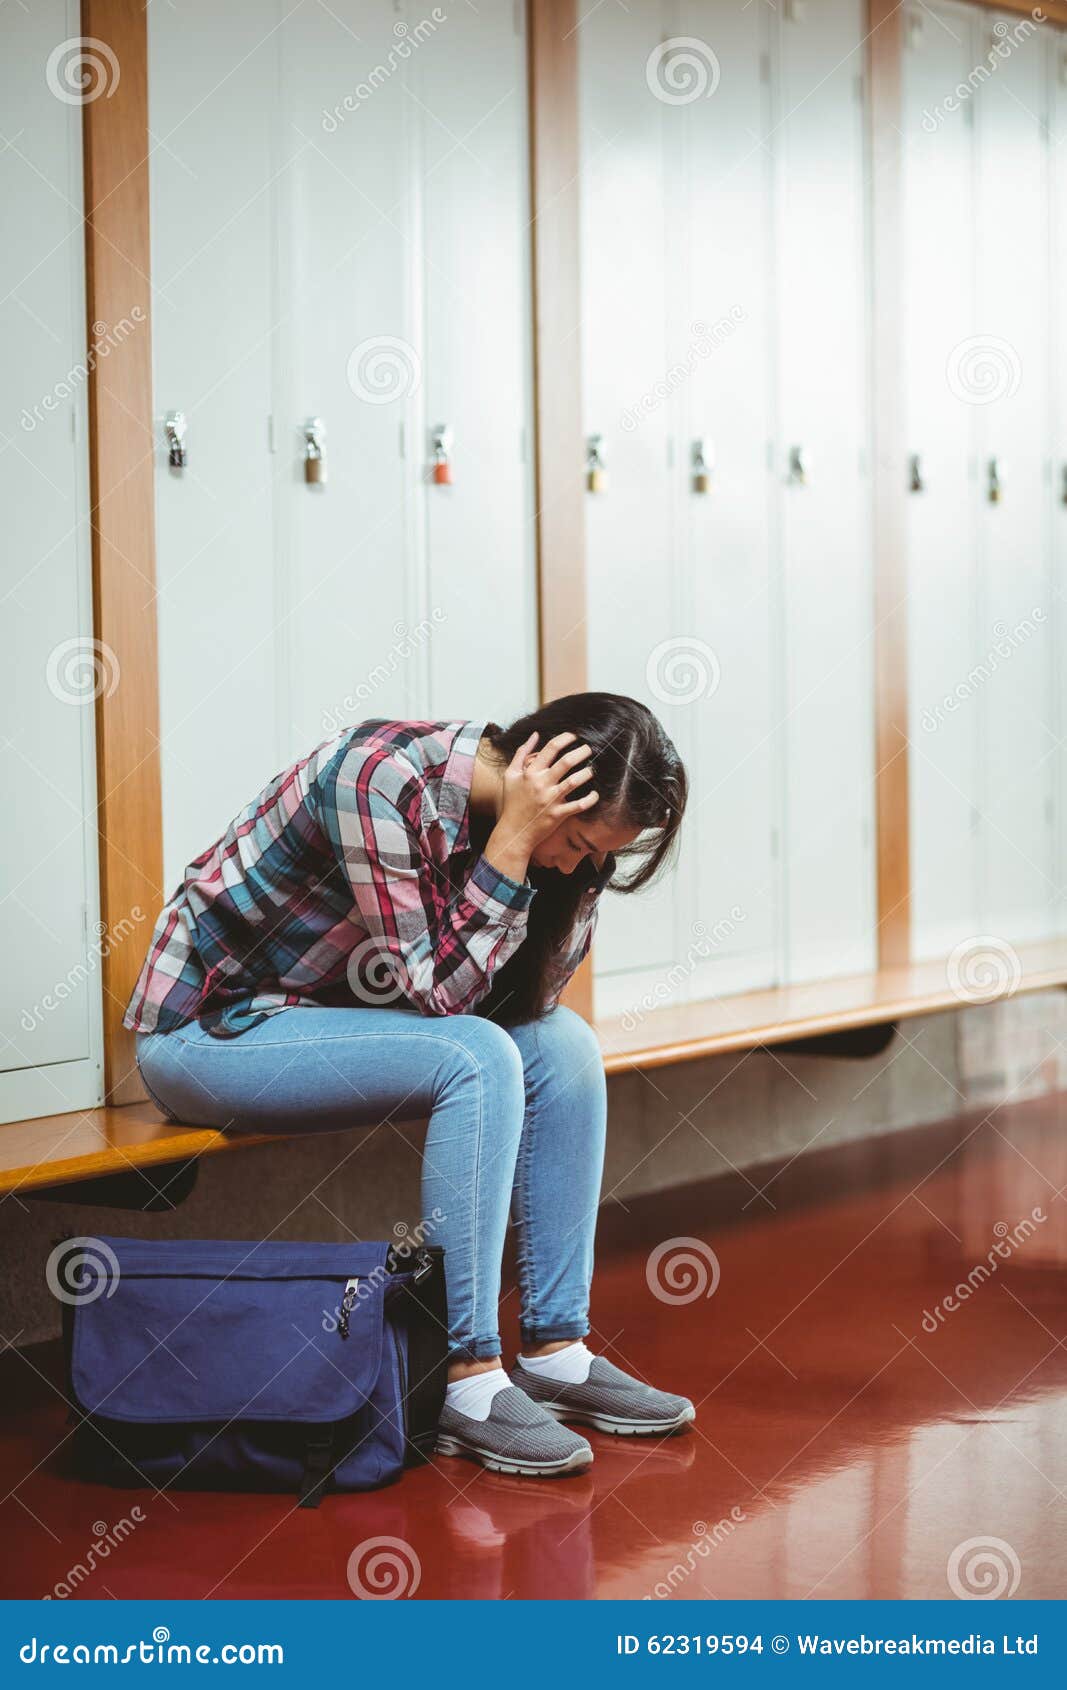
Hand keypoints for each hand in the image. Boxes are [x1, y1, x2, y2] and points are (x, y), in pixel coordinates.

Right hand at [485, 732, 596, 882]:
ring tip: (592, 769)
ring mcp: (550, 799)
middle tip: (589, 749)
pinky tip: (595, 794)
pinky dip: (590, 799)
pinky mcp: (558, 814)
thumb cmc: (512, 802)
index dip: (566, 738)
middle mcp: (541, 784)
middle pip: (566, 762)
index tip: (575, 736)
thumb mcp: (510, 775)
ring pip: (574, 782)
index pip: (551, 748)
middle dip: (581, 752)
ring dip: (587, 773)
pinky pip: (578, 805)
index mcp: (531, 772)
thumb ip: (521, 753)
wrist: (514, 831)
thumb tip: (535, 734)